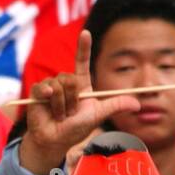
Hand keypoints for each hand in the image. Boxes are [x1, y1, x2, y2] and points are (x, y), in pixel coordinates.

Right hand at [19, 30, 138, 174]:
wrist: (54, 141)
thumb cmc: (74, 129)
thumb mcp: (97, 116)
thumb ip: (115, 106)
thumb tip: (138, 104)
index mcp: (80, 85)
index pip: (81, 62)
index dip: (83, 47)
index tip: (85, 32)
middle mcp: (65, 83)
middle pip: (70, 78)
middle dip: (72, 99)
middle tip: (70, 113)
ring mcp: (50, 87)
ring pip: (58, 85)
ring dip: (61, 105)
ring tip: (59, 116)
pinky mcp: (37, 92)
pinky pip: (43, 87)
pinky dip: (46, 96)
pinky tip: (46, 103)